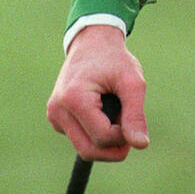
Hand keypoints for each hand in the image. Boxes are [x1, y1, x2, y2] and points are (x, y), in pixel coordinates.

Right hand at [46, 25, 148, 160]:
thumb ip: (136, 114)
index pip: (102, 137)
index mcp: (74, 99)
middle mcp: (57, 110)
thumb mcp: (132, 82)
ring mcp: (54, 116)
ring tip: (116, 113)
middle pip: (89, 150)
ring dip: (105, 139)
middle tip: (129, 127)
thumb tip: (140, 146)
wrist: (92, 43)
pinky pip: (79, 139)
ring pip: (84, 148)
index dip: (124, 135)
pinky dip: (95, 133)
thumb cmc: (114, 59)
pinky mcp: (56, 119)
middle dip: (114, 146)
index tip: (132, 116)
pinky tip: (102, 111)